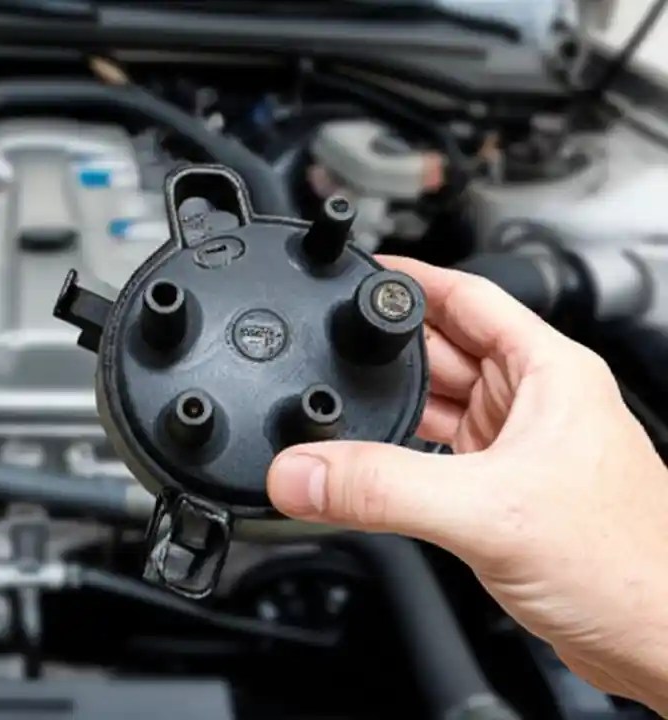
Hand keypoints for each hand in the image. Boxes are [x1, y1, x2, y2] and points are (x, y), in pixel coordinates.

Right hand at [267, 257, 667, 711]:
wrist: (654, 641)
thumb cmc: (625, 568)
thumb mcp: (486, 512)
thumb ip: (382, 487)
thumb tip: (300, 470)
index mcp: (550, 373)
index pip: (468, 296)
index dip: (411, 280)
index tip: (357, 275)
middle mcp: (537, 403)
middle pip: (443, 352)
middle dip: (386, 355)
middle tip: (328, 359)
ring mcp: (522, 448)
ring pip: (440, 405)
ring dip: (392, 410)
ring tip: (341, 416)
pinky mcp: (507, 493)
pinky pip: (439, 454)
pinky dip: (403, 456)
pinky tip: (375, 470)